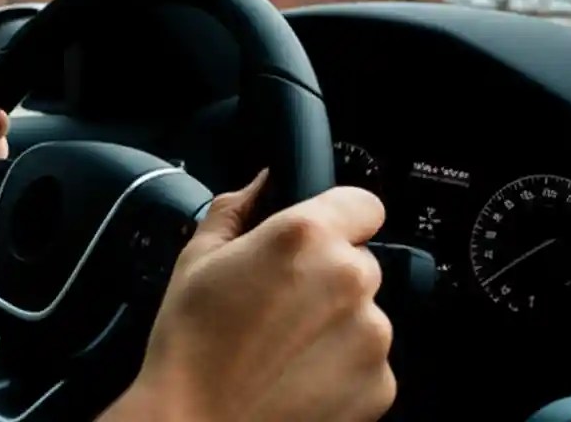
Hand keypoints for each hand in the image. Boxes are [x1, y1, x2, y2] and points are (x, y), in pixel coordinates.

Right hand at [106, 171, 393, 421]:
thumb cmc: (190, 346)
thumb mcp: (197, 258)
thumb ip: (237, 209)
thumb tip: (260, 185)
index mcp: (306, 236)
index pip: (364, 203)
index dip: (338, 218)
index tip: (318, 238)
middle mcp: (349, 280)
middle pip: (360, 262)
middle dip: (327, 277)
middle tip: (280, 304)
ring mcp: (371, 336)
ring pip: (365, 314)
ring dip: (335, 324)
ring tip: (282, 348)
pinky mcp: (380, 385)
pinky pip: (370, 362)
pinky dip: (342, 368)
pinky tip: (296, 376)